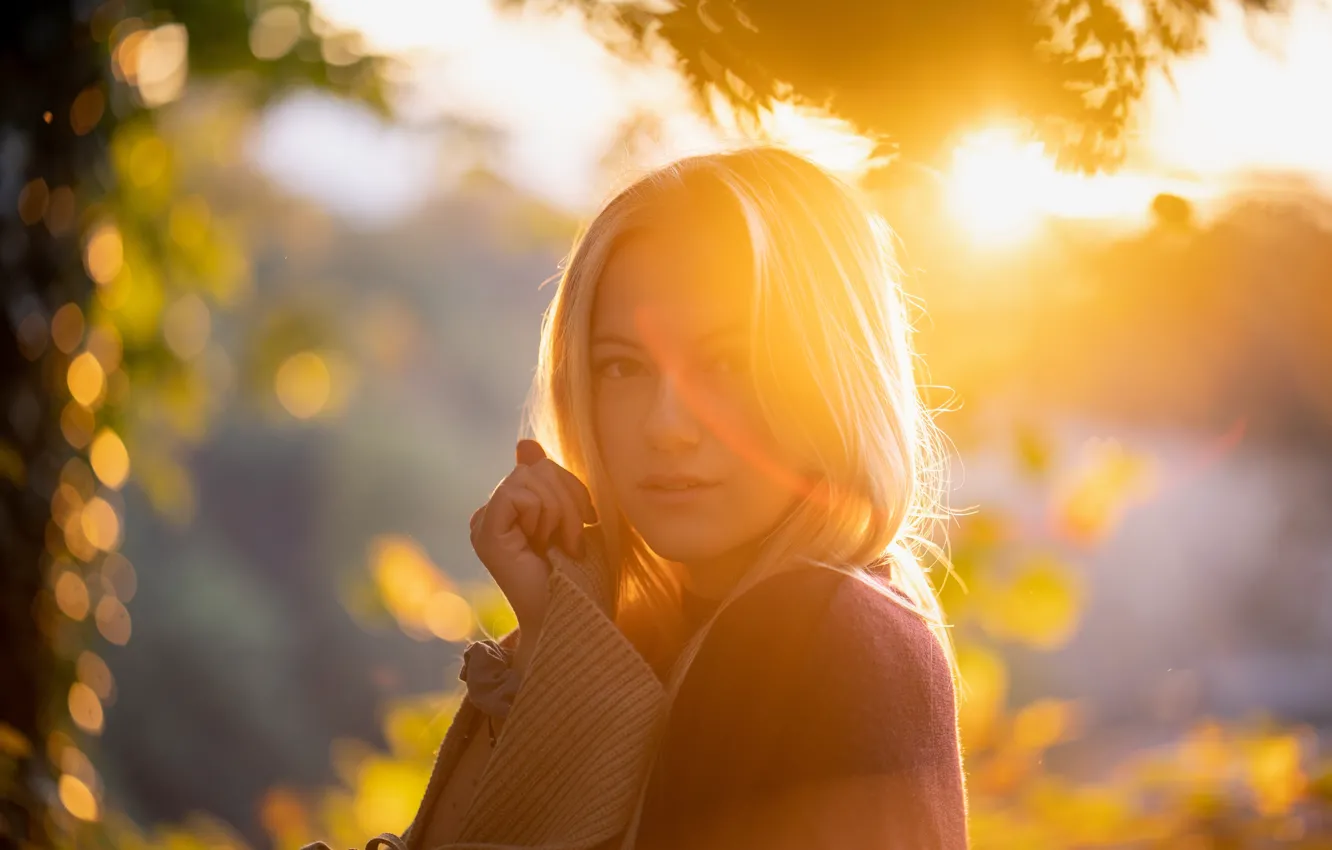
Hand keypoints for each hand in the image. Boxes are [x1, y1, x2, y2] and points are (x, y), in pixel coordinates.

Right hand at [469, 439, 597, 635]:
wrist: (572, 615)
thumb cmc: (578, 574)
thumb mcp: (570, 515)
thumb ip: (547, 480)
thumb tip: (524, 444)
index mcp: (509, 509)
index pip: (538, 467)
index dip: (571, 488)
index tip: (586, 523)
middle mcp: (491, 514)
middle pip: (534, 468)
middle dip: (567, 498)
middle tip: (574, 540)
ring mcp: (484, 524)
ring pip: (527, 477)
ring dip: (560, 510)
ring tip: (563, 545)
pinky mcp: (485, 533)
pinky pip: (516, 494)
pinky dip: (542, 514)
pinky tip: (544, 544)